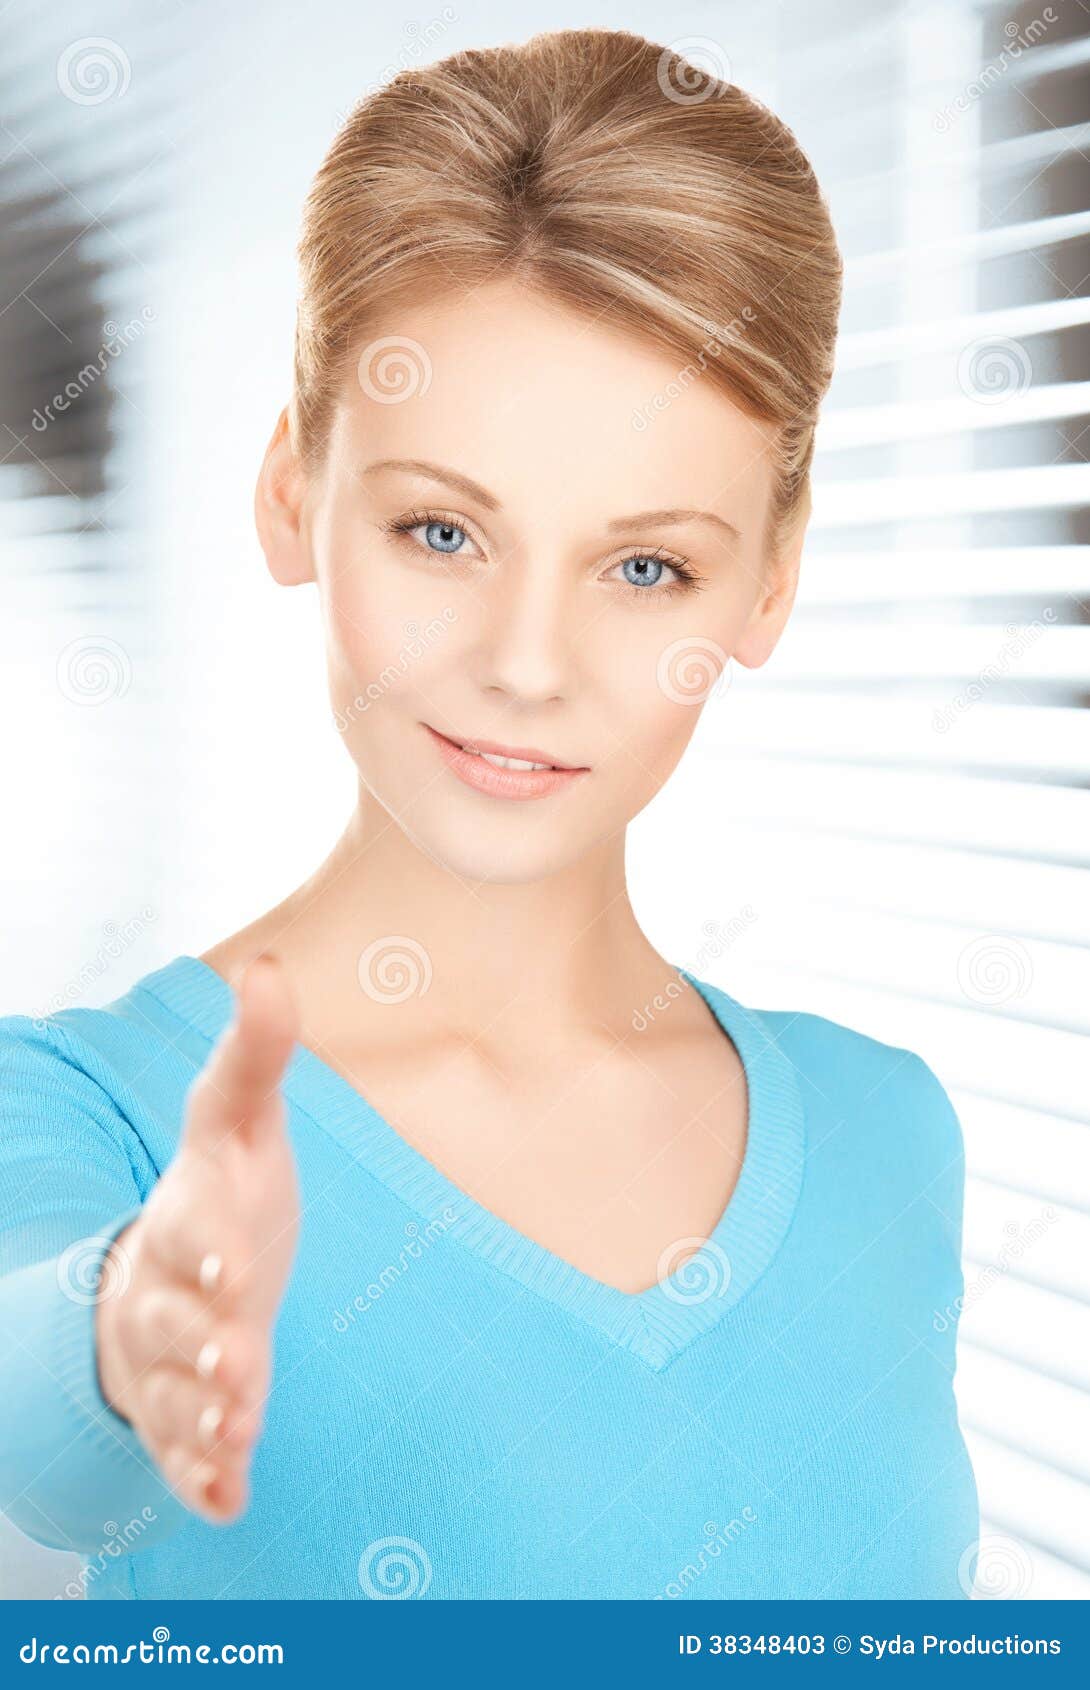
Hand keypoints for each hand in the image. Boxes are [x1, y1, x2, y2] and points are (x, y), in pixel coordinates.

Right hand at [95, 953, 300, 1523]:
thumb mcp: (240, 1118)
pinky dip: (203, 1477)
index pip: (190, 1232)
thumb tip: (269, 966)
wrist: (180, 1267)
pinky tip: (228, 1504)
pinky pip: (185, 1453)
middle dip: (198, 1345)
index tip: (233, 1267)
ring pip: (174, 1395)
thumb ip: (258, 1052)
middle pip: (171, 1324)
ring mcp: (171, 1361)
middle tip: (232, 1365)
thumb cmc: (221, 1187)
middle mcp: (169, 1294)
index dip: (208, 1249)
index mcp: (188, 1218)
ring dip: (204, 1417)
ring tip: (239, 1434)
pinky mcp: (186, 1414)